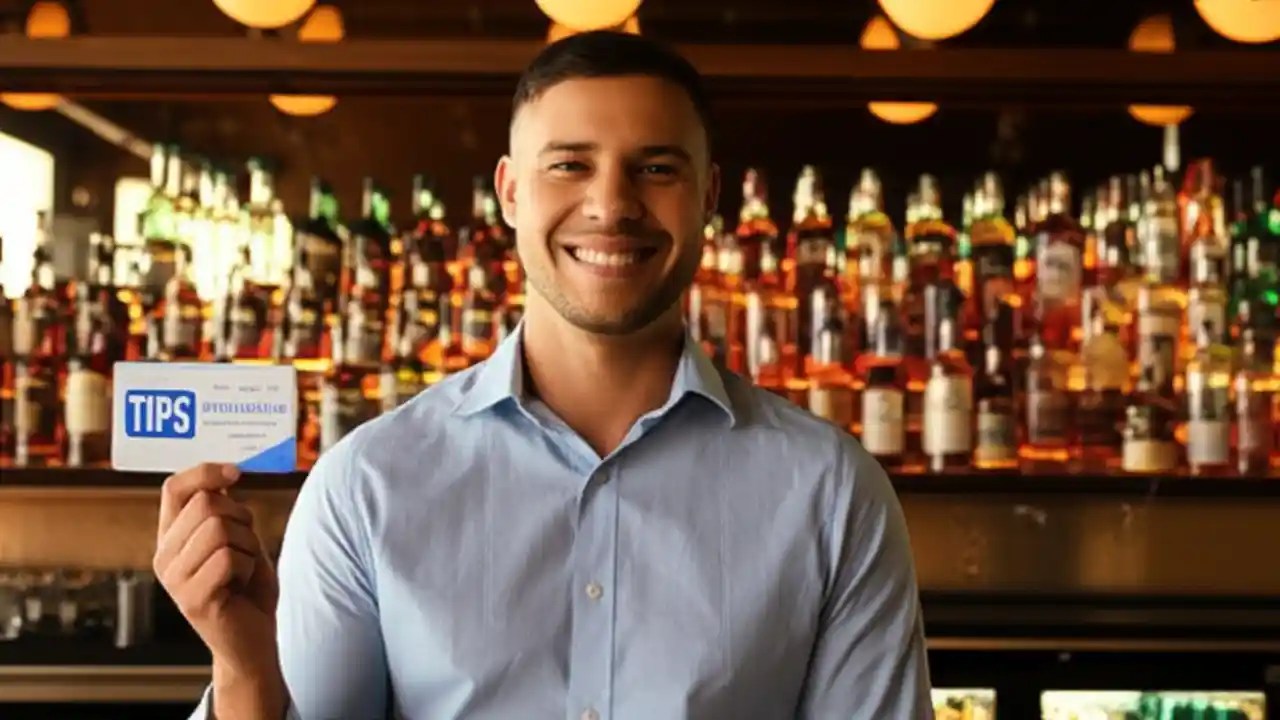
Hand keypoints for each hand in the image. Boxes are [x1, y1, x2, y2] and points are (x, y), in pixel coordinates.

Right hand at [154, 463, 279, 678]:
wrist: (252, 640)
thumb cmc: (247, 588)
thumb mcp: (238, 539)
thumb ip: (226, 510)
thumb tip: (224, 473)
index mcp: (171, 537)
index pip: (174, 488)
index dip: (205, 472)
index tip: (236, 472)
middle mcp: (164, 556)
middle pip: (207, 503)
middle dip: (242, 517)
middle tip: (247, 546)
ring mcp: (174, 579)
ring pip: (220, 527)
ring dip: (248, 544)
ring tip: (244, 569)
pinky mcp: (192, 599)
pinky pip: (229, 558)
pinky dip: (249, 567)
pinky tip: (241, 586)